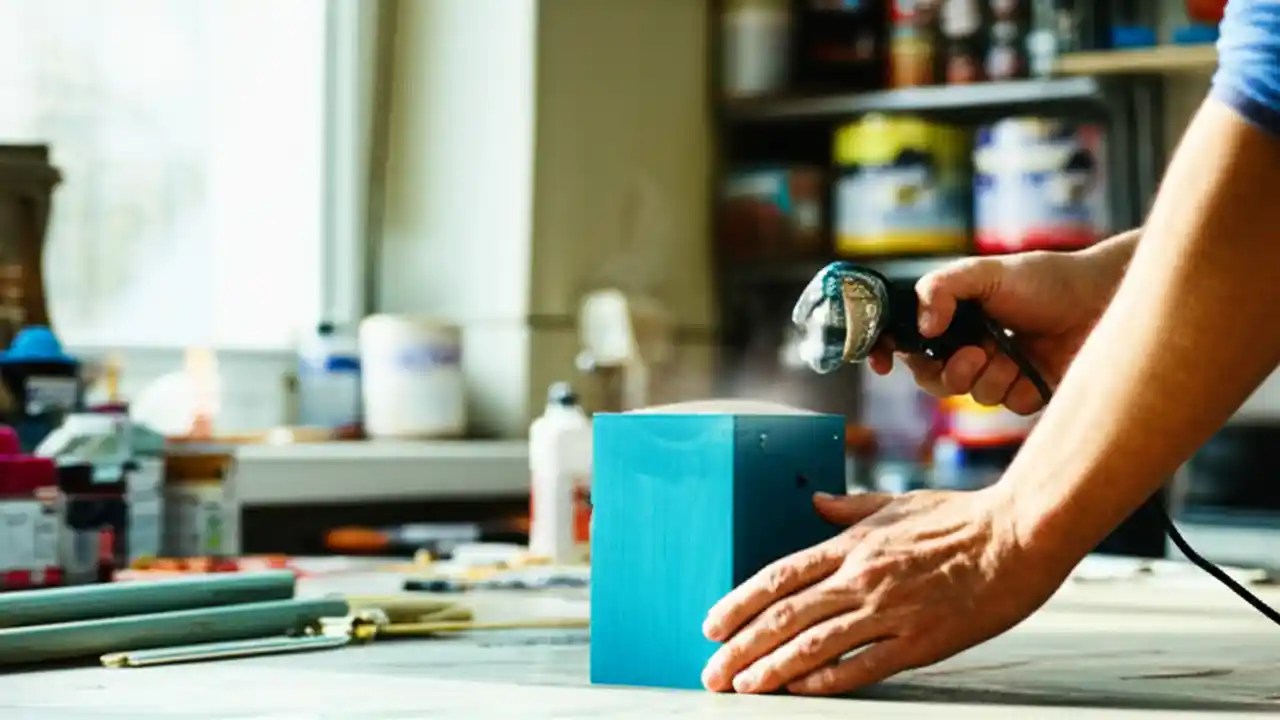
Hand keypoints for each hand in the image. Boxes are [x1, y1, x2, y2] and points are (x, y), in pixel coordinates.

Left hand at [700, 489, 1070, 695]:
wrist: (1019, 536)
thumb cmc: (961, 517)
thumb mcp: (897, 503)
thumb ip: (849, 508)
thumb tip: (813, 501)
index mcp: (853, 545)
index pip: (779, 576)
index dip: (739, 603)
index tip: (712, 624)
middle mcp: (861, 578)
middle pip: (785, 616)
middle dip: (741, 646)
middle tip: (712, 671)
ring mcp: (889, 612)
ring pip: (815, 645)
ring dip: (772, 669)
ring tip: (742, 687)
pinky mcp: (919, 642)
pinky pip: (862, 666)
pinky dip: (826, 681)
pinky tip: (799, 691)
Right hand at [870, 236, 1134, 414]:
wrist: (1098, 299)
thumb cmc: (1044, 279)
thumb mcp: (984, 273)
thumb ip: (941, 289)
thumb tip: (921, 329)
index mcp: (952, 319)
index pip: (907, 343)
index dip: (888, 353)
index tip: (883, 362)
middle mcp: (969, 347)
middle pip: (932, 379)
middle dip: (949, 371)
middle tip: (976, 353)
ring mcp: (998, 372)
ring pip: (971, 395)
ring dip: (992, 375)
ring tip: (1016, 350)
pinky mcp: (1027, 392)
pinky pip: (1009, 405)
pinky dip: (1022, 385)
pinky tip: (1038, 364)